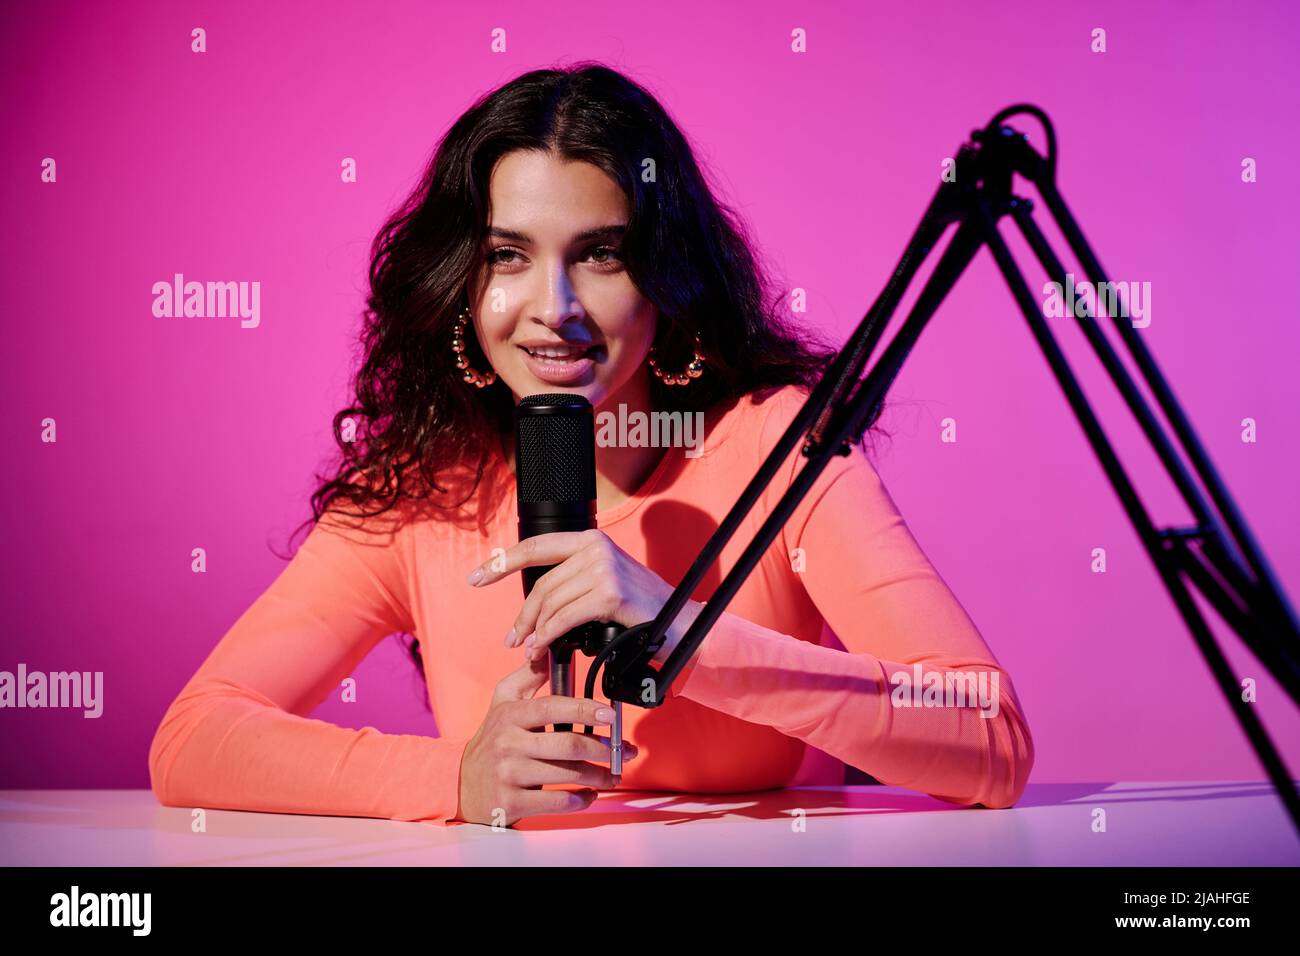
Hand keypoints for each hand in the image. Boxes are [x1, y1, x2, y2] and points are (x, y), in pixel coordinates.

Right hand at [454, 654, 639, 826]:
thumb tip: (549, 649)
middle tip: (623, 751)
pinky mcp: (512, 803)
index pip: (553, 708)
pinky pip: (556, 803)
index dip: (584, 710)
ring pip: (567, 775)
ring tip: (614, 774)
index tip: (610, 715)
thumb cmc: (491, 739)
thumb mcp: (503, 701)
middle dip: (603, 749)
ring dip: (599, 776)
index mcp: (511, 715)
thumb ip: (528, 675)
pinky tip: (590, 795)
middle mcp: (509, 744)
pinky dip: (580, 800)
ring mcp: (510, 775)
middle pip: (567, 746)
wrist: (462, 784)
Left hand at [466, 529, 706, 668]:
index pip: (535, 545)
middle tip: (512, 639)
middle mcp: (596, 548)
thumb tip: (532, 605)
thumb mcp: (603, 584)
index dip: (501, 562)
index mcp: (591, 539)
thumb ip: (572, 582)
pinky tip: (542, 648)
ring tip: (529, 650)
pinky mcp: (608, 594)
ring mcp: (603, 568)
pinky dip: (549, 637)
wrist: (680, 625)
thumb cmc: (641, 611)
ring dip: (534, 631)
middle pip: (541, 584)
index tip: (476, 577)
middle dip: (522, 615)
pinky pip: (564, 619)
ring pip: (550, 603)